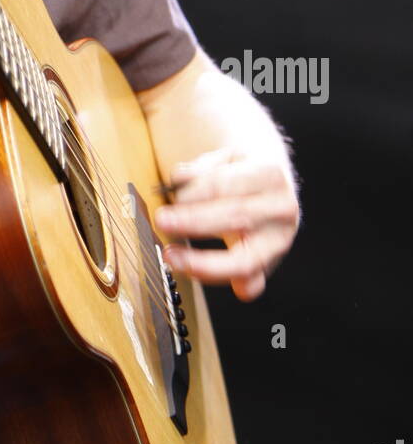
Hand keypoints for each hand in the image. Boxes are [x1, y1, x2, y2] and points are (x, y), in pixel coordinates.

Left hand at [153, 147, 300, 301]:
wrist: (272, 186)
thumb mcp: (223, 157)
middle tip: (163, 221)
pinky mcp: (269, 265)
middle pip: (236, 218)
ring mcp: (278, 241)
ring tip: (172, 256)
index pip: (226, 185)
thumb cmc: (240, 171)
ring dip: (203, 262)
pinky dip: (234, 286)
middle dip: (194, 222)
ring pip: (244, 259)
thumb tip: (178, 178)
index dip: (196, 192)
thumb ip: (200, 167)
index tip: (172, 197)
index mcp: (270, 175)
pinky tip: (208, 279)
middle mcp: (280, 210)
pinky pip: (253, 284)